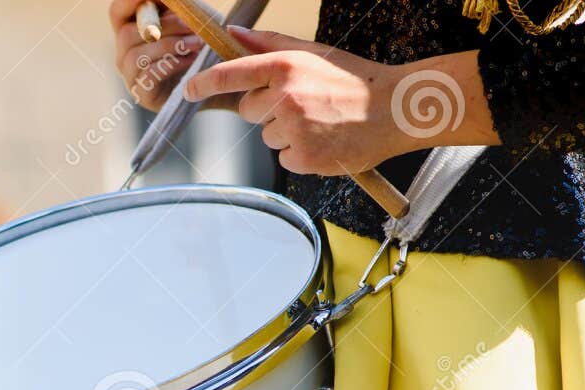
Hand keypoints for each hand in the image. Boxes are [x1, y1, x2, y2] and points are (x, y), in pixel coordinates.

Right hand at [108, 0, 204, 112]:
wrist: (210, 84)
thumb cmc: (197, 45)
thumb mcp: (186, 18)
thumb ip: (174, 5)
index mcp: (131, 30)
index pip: (117, 12)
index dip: (128, 1)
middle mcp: (124, 53)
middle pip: (126, 34)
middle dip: (164, 26)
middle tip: (192, 25)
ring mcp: (130, 76)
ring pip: (137, 55)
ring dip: (172, 45)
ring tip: (197, 44)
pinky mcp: (142, 95)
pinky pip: (149, 74)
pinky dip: (172, 64)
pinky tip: (191, 60)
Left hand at [186, 29, 495, 174]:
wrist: (394, 110)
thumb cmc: (352, 81)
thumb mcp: (313, 53)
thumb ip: (270, 45)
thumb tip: (233, 34)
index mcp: (285, 67)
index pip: (232, 74)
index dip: (205, 84)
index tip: (189, 90)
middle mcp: (285, 97)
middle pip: (248, 111)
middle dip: (267, 110)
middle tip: (304, 104)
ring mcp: (293, 129)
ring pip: (267, 137)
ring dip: (286, 134)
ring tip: (320, 123)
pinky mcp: (303, 158)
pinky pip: (283, 159)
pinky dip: (300, 154)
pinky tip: (324, 141)